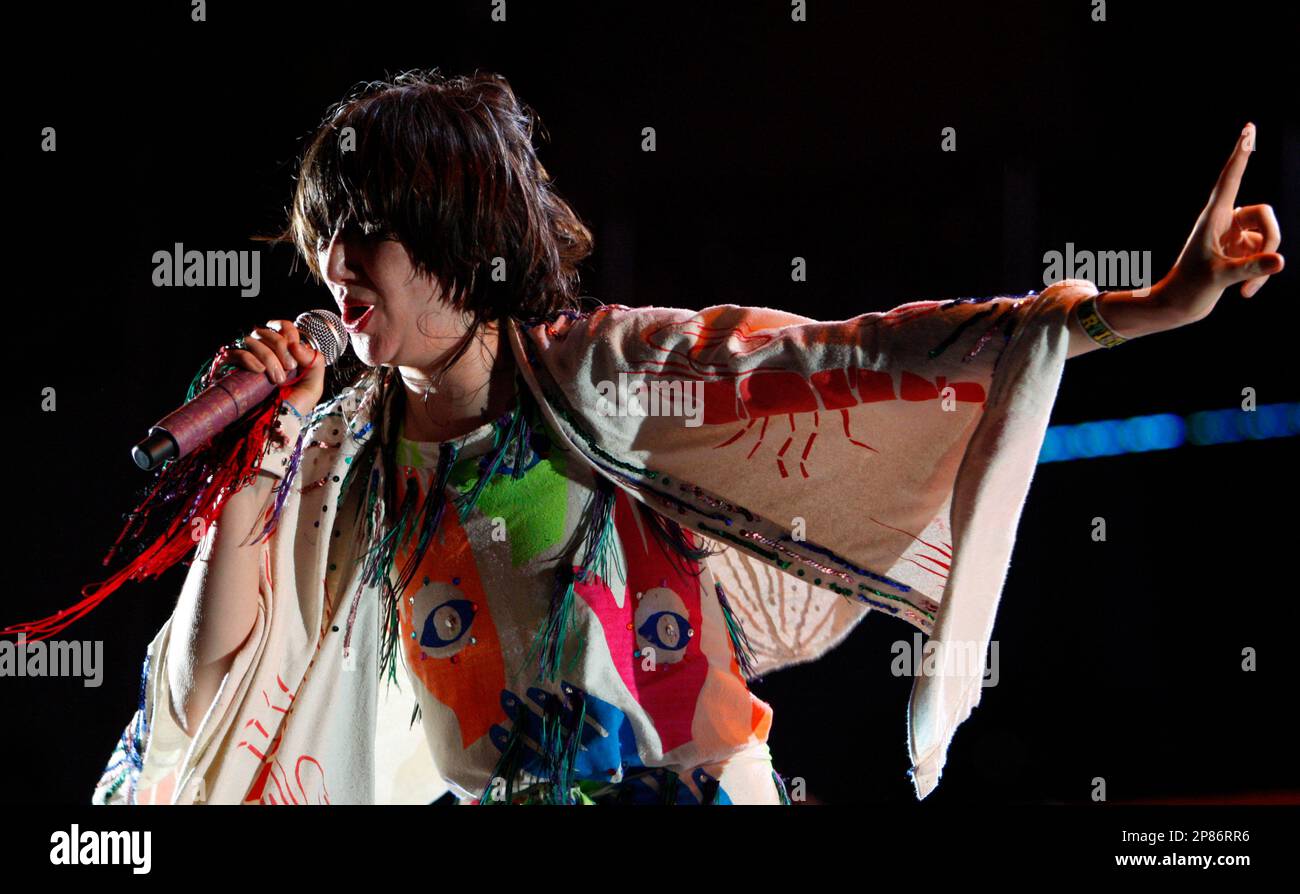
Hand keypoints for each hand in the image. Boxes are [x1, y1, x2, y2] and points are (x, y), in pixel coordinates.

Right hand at [224, 319, 324, 416]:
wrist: (271, 428)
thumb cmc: (290, 408)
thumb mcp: (313, 387)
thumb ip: (314, 362)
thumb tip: (296, 344)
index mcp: (282, 352)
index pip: (282, 327)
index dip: (288, 332)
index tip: (294, 348)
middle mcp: (263, 352)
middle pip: (267, 331)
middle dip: (281, 348)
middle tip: (290, 369)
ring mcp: (245, 359)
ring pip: (252, 340)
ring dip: (268, 357)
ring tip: (277, 380)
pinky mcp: (229, 369)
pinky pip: (235, 352)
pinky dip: (249, 358)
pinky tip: (259, 371)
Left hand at [1155, 122, 1283, 323]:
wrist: (1178, 308)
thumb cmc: (1188, 291)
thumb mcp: (1220, 278)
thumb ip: (1250, 268)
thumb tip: (1280, 260)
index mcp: (1213, 217)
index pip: (1230, 178)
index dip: (1241, 153)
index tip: (1248, 127)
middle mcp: (1225, 222)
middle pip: (1265, 214)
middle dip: (1272, 239)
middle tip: (1265, 265)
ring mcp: (1234, 236)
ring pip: (1269, 235)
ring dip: (1264, 262)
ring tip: (1246, 287)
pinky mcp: (1240, 250)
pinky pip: (1265, 254)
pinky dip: (1261, 273)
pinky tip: (1246, 293)